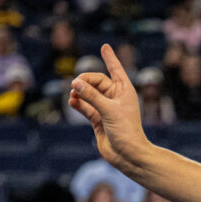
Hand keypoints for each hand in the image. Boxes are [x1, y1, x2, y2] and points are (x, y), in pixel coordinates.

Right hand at [69, 44, 151, 175]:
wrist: (128, 155)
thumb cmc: (125, 131)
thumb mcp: (108, 110)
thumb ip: (91, 96)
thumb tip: (75, 83)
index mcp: (124, 90)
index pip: (115, 69)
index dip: (109, 58)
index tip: (105, 46)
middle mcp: (115, 98)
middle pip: (96, 81)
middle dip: (85, 81)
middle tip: (75, 84)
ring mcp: (106, 109)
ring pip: (89, 94)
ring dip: (80, 92)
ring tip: (72, 93)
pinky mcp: (98, 120)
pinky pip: (86, 107)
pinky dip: (78, 104)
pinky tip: (72, 101)